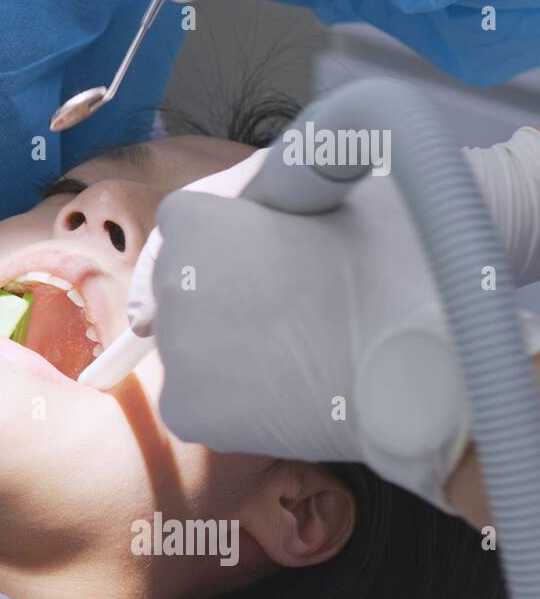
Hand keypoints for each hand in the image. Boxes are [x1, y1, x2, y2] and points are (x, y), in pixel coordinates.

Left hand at [151, 170, 470, 511]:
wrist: (426, 370)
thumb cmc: (396, 269)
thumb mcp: (343, 192)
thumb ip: (280, 187)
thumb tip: (259, 196)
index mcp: (195, 222)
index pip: (185, 225)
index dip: (227, 239)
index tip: (265, 254)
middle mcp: (171, 284)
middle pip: (182, 288)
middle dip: (219, 295)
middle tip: (287, 309)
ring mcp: (174, 352)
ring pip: (190, 347)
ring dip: (225, 350)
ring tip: (295, 353)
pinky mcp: (185, 412)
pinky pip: (196, 401)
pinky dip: (228, 403)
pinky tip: (282, 393)